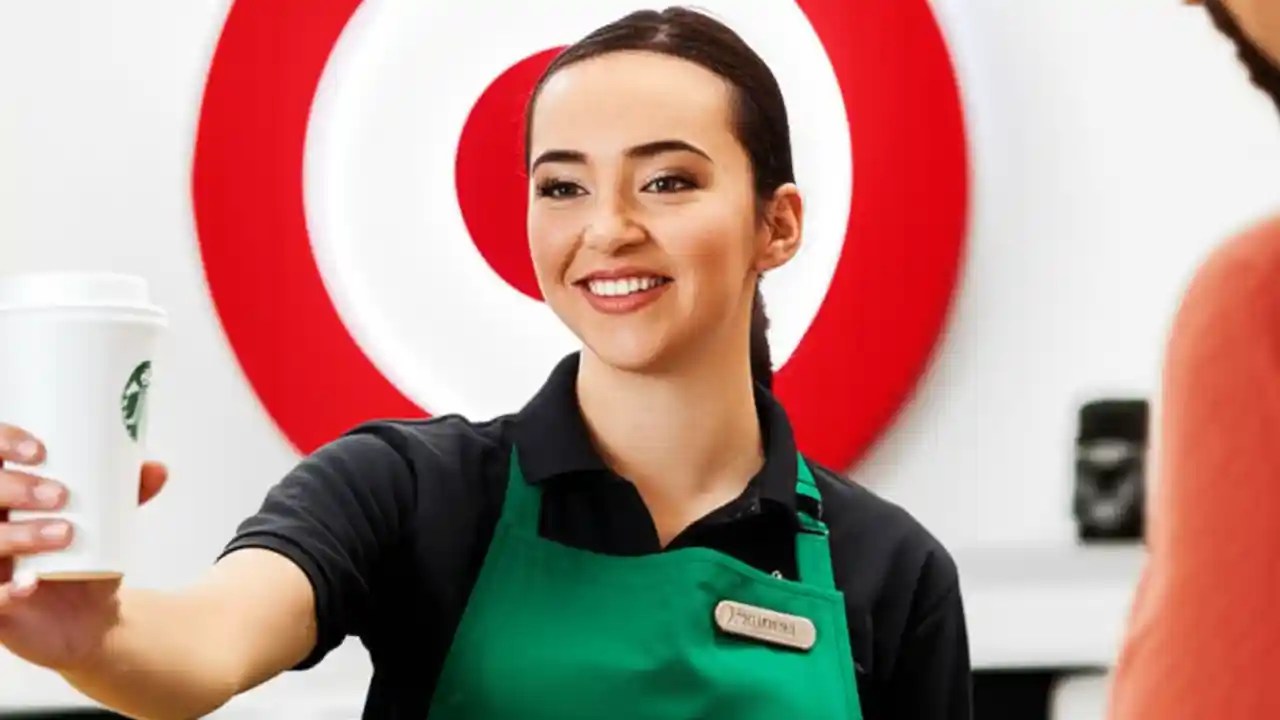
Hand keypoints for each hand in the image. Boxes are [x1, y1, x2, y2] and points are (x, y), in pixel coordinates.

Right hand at [0, 422, 167, 670]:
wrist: (87, 620)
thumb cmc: (88, 560)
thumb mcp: (110, 525)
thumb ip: (130, 495)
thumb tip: (158, 468)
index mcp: (6, 498)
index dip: (3, 444)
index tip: (39, 451)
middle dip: (16, 489)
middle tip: (60, 495)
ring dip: (19, 535)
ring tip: (65, 533)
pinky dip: (7, 590)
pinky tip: (30, 583)